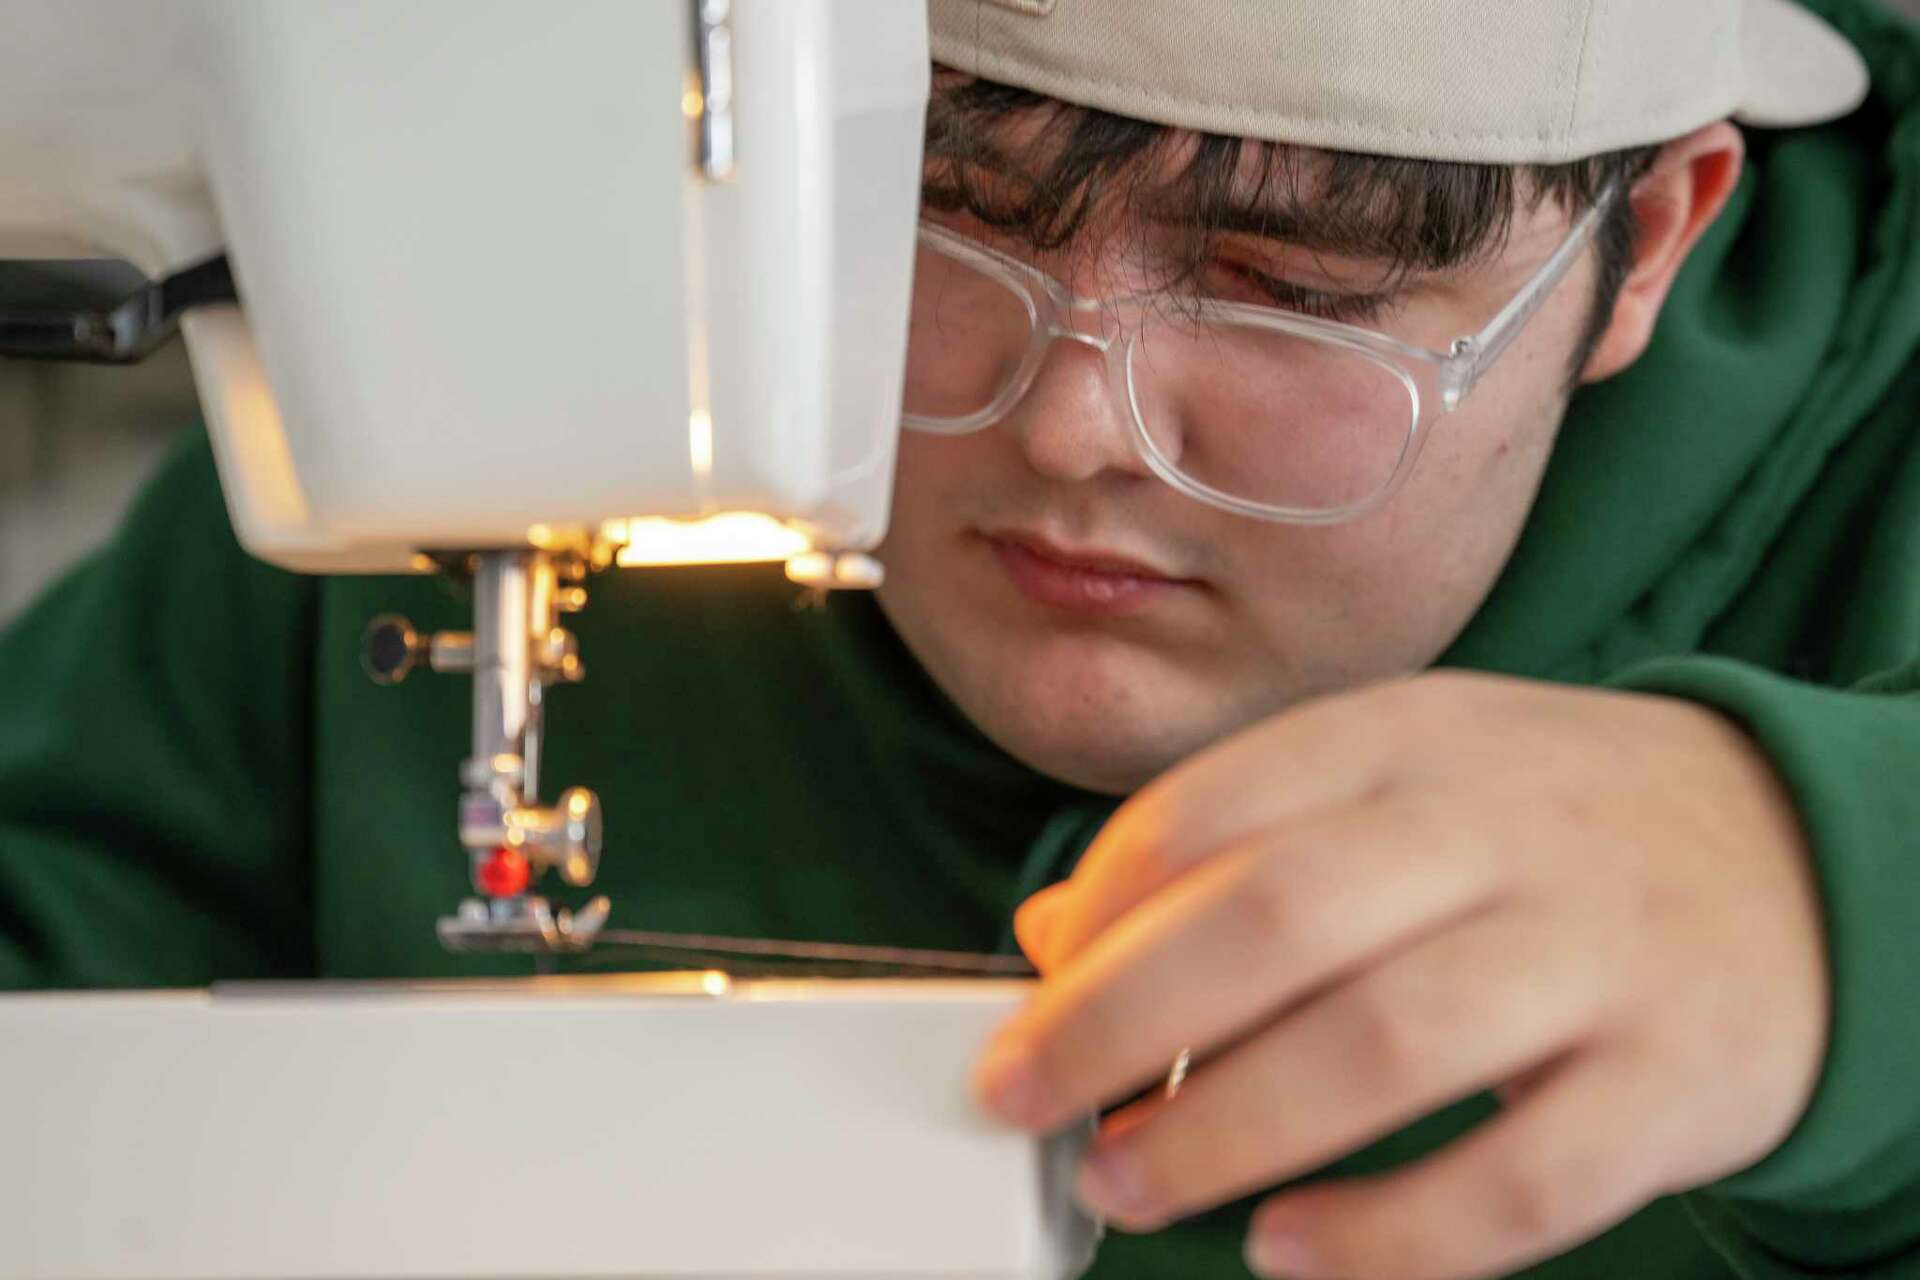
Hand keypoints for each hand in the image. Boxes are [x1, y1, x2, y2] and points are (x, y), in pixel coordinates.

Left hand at [971, 672, 1826, 1279]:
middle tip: (1026, 1098)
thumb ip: (1231, 844)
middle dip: (1120, 1021)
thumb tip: (1054, 935)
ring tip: (1128, 1181)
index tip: (1031, 997)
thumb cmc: (1543, 827)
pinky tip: (1288, 1249)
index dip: (1102, 910)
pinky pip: (1522, 1177)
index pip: (1216, 804)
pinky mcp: (1675, 1078)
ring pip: (1387, 1041)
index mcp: (1410, 736)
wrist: (1797, 856)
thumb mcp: (1393, 783)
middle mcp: (1501, 826)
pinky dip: (1390, 1230)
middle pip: (1278, 917)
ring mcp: (1597, 948)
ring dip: (1227, 1127)